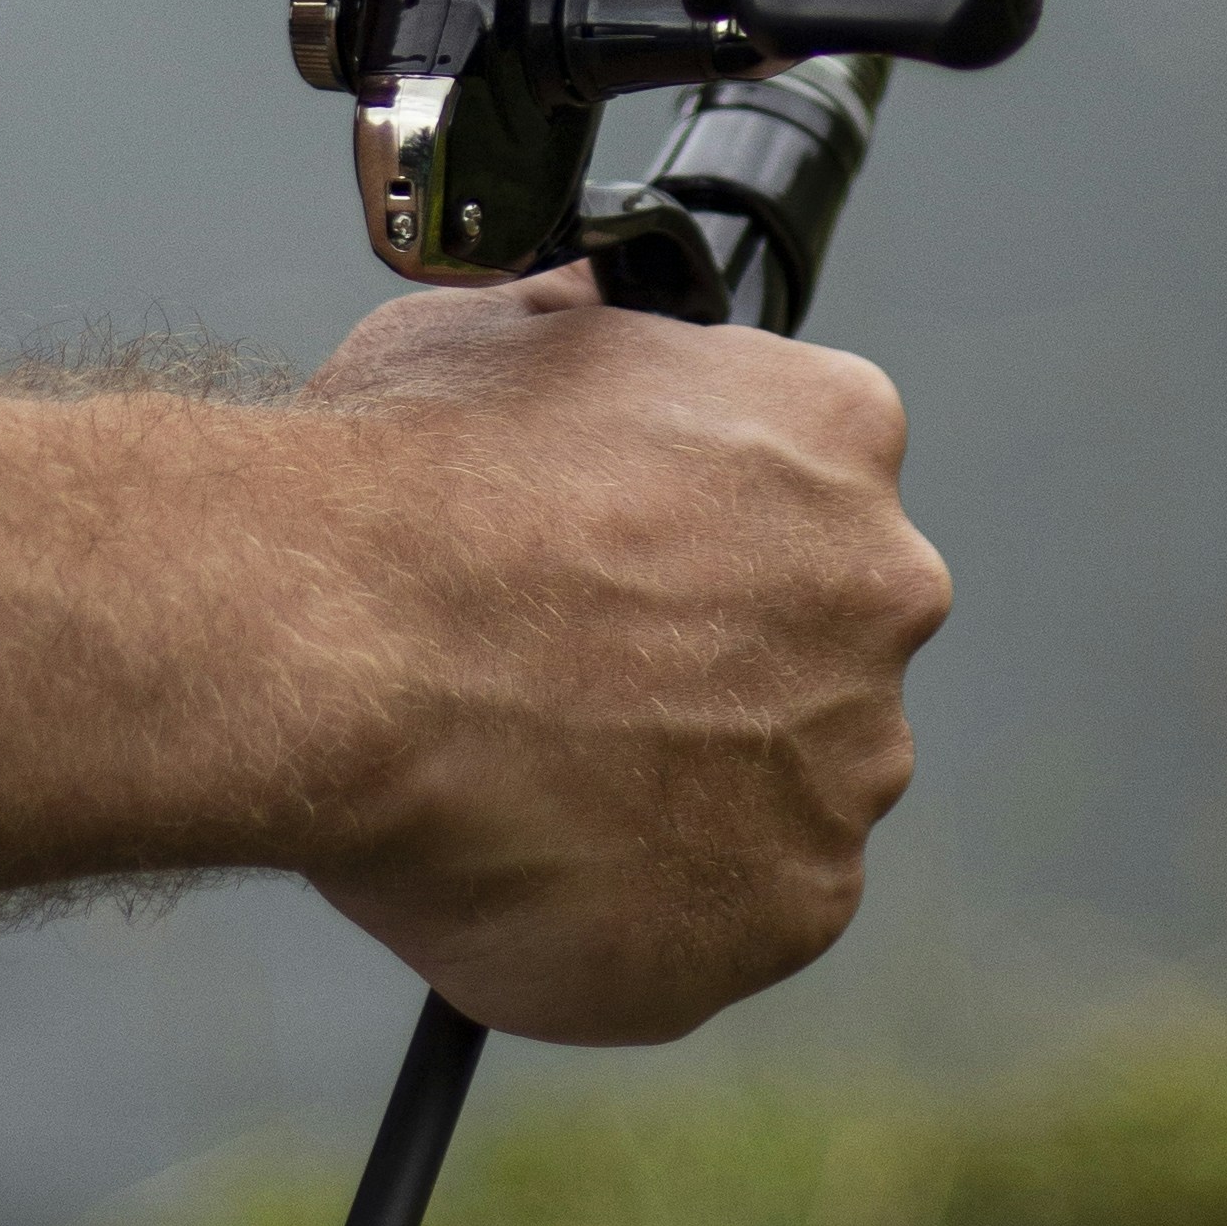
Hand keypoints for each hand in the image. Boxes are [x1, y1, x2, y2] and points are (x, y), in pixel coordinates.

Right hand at [282, 276, 947, 1044]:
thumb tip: (587, 313)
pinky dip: (664, 908)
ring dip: (697, 791)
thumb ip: (590, 336)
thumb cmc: (404, 482)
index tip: (627, 572)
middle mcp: (881, 588)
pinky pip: (744, 913)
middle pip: (822, 641)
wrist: (345, 645)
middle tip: (582, 685)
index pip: (816, 484)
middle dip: (721, 666)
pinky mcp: (794, 906)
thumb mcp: (503, 330)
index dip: (708, 533)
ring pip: (790, 784)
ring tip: (548, 780)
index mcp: (840, 429)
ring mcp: (849, 759)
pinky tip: (555, 863)